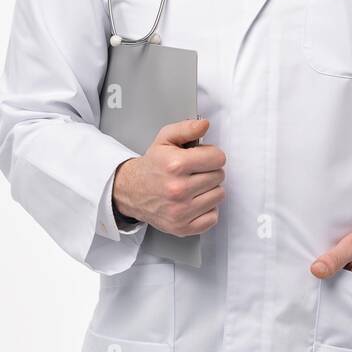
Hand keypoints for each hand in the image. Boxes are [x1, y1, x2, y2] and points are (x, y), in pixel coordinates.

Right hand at [112, 118, 225, 236]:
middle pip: (219, 176)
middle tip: (195, 172)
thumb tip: (204, 124)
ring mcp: (181, 211)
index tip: (202, 157)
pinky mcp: (182, 227)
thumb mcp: (165, 139)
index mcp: (175, 165)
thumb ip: (186, 128)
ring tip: (194, 186)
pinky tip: (194, 201)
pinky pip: (213, 217)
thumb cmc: (152, 166)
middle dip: (210, 171)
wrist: (131, 191)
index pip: (218, 158)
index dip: (211, 155)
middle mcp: (178, 190)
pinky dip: (207, 210)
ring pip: (219, 196)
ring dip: (209, 190)